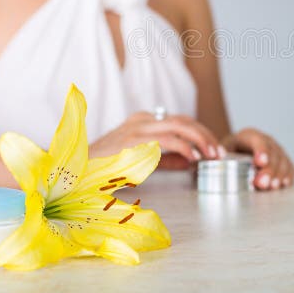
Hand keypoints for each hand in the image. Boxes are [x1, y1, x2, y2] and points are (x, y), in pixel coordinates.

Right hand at [89, 112, 226, 168]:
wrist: (73, 172)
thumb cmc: (103, 170)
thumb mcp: (140, 161)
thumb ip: (165, 159)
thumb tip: (191, 160)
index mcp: (142, 121)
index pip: (180, 121)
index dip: (201, 133)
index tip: (214, 148)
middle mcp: (141, 120)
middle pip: (183, 120)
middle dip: (205, 135)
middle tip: (220, 152)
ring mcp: (136, 128)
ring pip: (179, 125)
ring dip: (200, 140)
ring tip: (212, 155)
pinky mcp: (133, 140)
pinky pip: (167, 139)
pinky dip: (185, 147)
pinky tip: (193, 158)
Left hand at [222, 128, 293, 190]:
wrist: (236, 153)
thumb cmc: (227, 154)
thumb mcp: (219, 151)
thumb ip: (218, 154)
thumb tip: (216, 157)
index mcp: (249, 135)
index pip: (257, 140)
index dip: (260, 150)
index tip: (260, 162)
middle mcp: (266, 140)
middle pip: (272, 153)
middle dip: (269, 169)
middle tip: (263, 183)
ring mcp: (277, 150)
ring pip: (282, 160)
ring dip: (278, 175)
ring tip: (272, 186)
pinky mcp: (283, 161)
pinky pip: (289, 167)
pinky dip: (288, 176)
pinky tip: (283, 184)